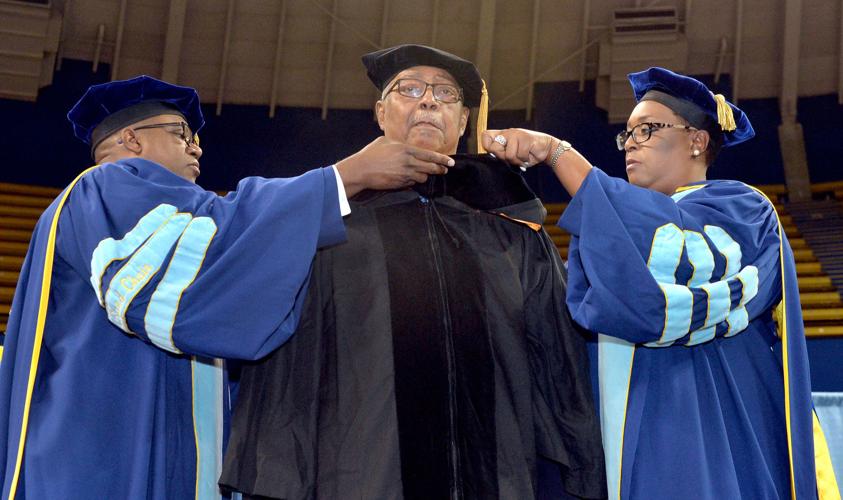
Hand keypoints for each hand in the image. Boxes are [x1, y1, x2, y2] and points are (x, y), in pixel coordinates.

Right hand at [336, 136, 454, 196]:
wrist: (361, 170)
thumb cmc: (371, 154)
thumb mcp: (385, 141)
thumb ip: (399, 144)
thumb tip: (406, 146)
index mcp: (407, 150)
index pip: (430, 156)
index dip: (442, 159)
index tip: (451, 162)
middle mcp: (409, 162)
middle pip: (431, 168)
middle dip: (439, 170)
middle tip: (444, 170)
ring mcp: (405, 175)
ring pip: (423, 177)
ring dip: (424, 176)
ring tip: (423, 173)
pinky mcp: (400, 184)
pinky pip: (412, 183)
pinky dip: (414, 181)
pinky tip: (410, 178)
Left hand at [480, 128, 556, 167]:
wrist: (546, 149)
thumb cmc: (527, 153)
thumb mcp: (512, 154)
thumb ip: (502, 153)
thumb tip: (491, 155)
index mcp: (502, 135)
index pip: (485, 136)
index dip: (487, 146)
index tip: (495, 153)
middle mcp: (507, 132)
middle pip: (494, 149)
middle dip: (504, 158)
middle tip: (514, 158)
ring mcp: (516, 134)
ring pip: (508, 155)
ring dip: (517, 160)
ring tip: (523, 157)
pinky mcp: (525, 138)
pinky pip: (520, 155)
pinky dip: (525, 159)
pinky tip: (529, 155)